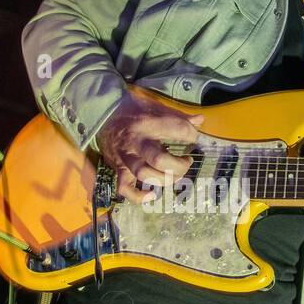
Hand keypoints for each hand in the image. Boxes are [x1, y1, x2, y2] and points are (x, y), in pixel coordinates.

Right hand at [95, 89, 203, 203]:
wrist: (102, 114)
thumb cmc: (133, 111)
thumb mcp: (156, 107)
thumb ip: (179, 116)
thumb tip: (201, 120)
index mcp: (149, 123)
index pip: (178, 130)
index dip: (192, 135)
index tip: (193, 137)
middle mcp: (137, 141)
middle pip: (160, 160)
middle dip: (179, 166)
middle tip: (187, 162)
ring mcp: (126, 157)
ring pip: (144, 174)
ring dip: (164, 180)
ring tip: (174, 176)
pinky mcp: (118, 168)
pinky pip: (125, 188)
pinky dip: (138, 196)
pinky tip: (152, 195)